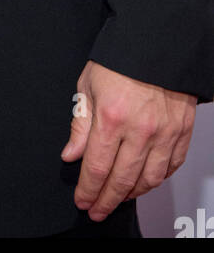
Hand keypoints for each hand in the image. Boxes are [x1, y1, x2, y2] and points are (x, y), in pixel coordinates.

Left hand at [61, 60, 196, 219]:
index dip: (88, 190)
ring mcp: (164, 133)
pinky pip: (170, 167)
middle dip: (106, 201)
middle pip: (121, 180)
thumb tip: (71, 155)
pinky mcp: (182, 132)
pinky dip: (157, 180)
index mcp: (111, 117)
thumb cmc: (120, 59)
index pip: (97, 168)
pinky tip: (144, 181)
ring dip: (131, 194)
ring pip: (148, 180)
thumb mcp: (88, 85)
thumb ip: (80, 125)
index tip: (82, 201)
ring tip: (118, 198)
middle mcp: (140, 129)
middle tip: (96, 210)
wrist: (156, 42)